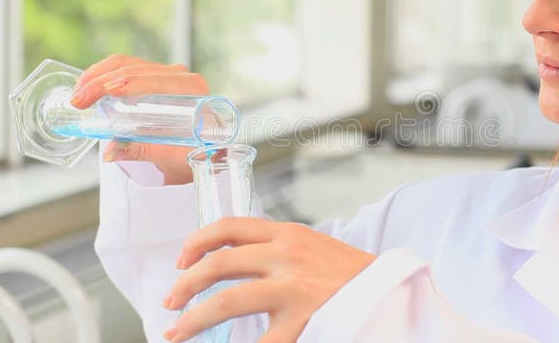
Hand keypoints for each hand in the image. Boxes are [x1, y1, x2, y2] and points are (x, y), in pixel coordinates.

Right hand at [71, 54, 209, 184]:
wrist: (205, 150)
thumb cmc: (195, 152)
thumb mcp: (170, 156)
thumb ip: (142, 151)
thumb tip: (109, 152)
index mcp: (192, 89)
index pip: (156, 79)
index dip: (128, 83)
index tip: (103, 92)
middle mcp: (181, 75)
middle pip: (135, 69)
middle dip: (101, 82)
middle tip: (77, 101)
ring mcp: (167, 73)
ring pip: (126, 63)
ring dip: (97, 75)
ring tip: (77, 94)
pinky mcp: (154, 75)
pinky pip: (125, 67)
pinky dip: (103, 74)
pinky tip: (88, 86)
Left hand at [161, 217, 376, 342]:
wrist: (388, 292)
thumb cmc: (349, 273)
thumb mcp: (311, 245)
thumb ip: (276, 247)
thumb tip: (233, 258)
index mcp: (286, 234)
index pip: (228, 227)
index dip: (197, 243)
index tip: (181, 259)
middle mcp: (286, 256)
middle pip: (218, 265)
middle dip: (186, 285)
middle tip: (171, 302)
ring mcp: (292, 289)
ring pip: (226, 302)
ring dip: (194, 319)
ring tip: (177, 332)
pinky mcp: (303, 320)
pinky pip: (259, 341)